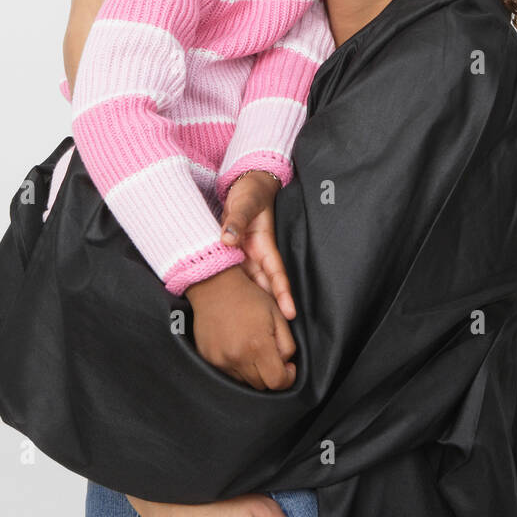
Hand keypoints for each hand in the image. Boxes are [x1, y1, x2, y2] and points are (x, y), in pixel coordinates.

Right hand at [185, 264, 296, 390]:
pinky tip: (237, 346)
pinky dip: (237, 366)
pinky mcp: (209, 359)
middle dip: (270, 374)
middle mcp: (237, 357)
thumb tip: (286, 364)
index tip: (288, 368)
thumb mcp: (277, 314)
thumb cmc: (248, 296)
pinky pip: (228, 374)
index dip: (288, 378)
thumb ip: (287, 344)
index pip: (278, 382)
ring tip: (252, 347)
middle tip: (271, 354)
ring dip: (253, 371)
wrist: (214, 286)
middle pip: (261, 386)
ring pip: (245, 382)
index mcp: (258, 345)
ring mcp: (220, 360)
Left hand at [220, 172, 295, 319]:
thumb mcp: (245, 202)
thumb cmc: (250, 191)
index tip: (291, 314)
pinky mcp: (233, 254)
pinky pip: (234, 275)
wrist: (245, 183)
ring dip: (249, 302)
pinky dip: (232, 289)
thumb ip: (236, 219)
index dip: (284, 294)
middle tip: (271, 333)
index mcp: (266, 245)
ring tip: (248, 328)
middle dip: (268, 309)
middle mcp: (257, 255)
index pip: (277, 275)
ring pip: (248, 285)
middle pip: (263, 287)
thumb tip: (228, 238)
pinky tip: (226, 306)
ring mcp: (245, 256)